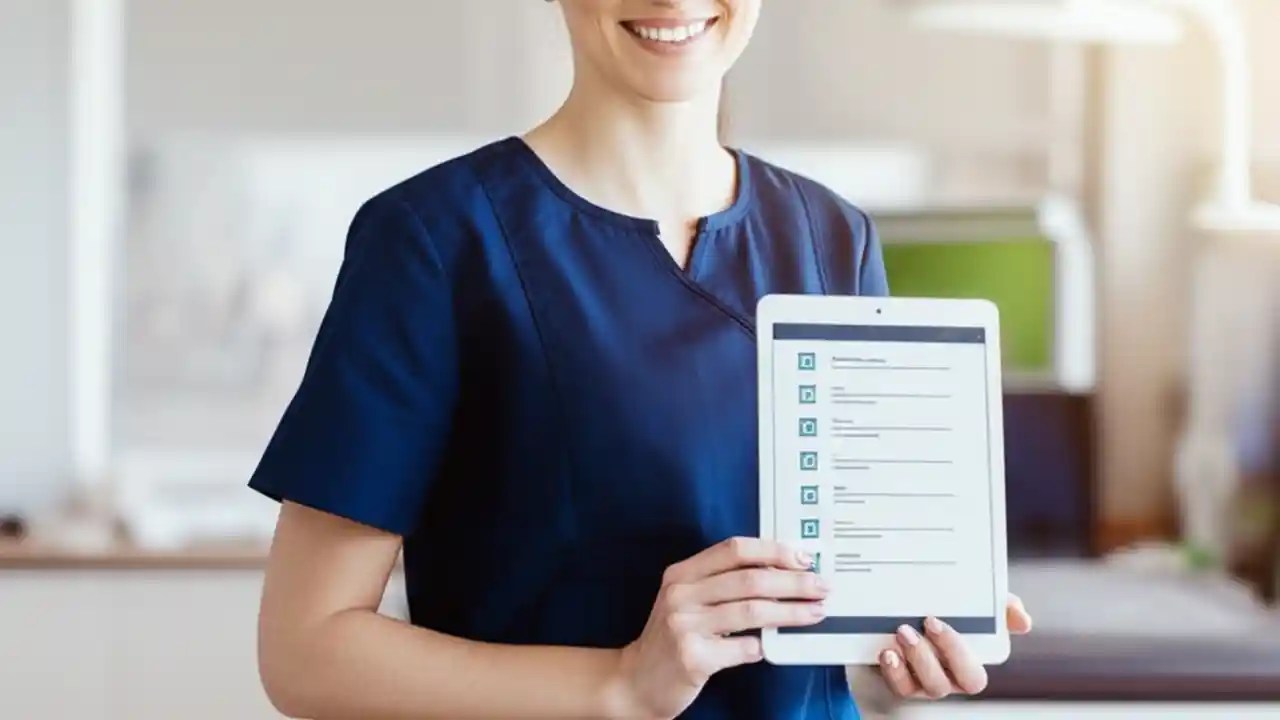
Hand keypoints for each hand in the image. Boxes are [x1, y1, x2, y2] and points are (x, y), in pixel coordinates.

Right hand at [606, 537, 827, 718]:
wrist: (635, 681)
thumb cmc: (670, 639)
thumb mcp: (686, 601)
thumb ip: (721, 585)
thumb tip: (780, 574)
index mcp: (681, 574)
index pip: (734, 549)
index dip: (773, 550)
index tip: (803, 558)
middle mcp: (680, 594)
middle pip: (750, 579)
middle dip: (794, 583)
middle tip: (821, 587)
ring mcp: (684, 626)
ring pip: (751, 611)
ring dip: (791, 612)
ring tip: (814, 613)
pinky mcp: (691, 658)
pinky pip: (741, 648)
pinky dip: (761, 646)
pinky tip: (769, 647)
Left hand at [877, 593, 1032, 699]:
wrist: (908, 610)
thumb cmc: (951, 611)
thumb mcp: (979, 603)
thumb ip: (1004, 607)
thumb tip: (1022, 620)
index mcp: (970, 664)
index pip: (973, 674)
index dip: (957, 653)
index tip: (936, 622)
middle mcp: (949, 678)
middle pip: (946, 684)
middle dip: (932, 657)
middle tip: (922, 623)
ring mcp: (924, 682)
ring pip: (922, 687)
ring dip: (913, 660)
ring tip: (901, 632)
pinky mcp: (901, 679)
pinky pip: (899, 685)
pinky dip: (893, 670)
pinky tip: (887, 651)